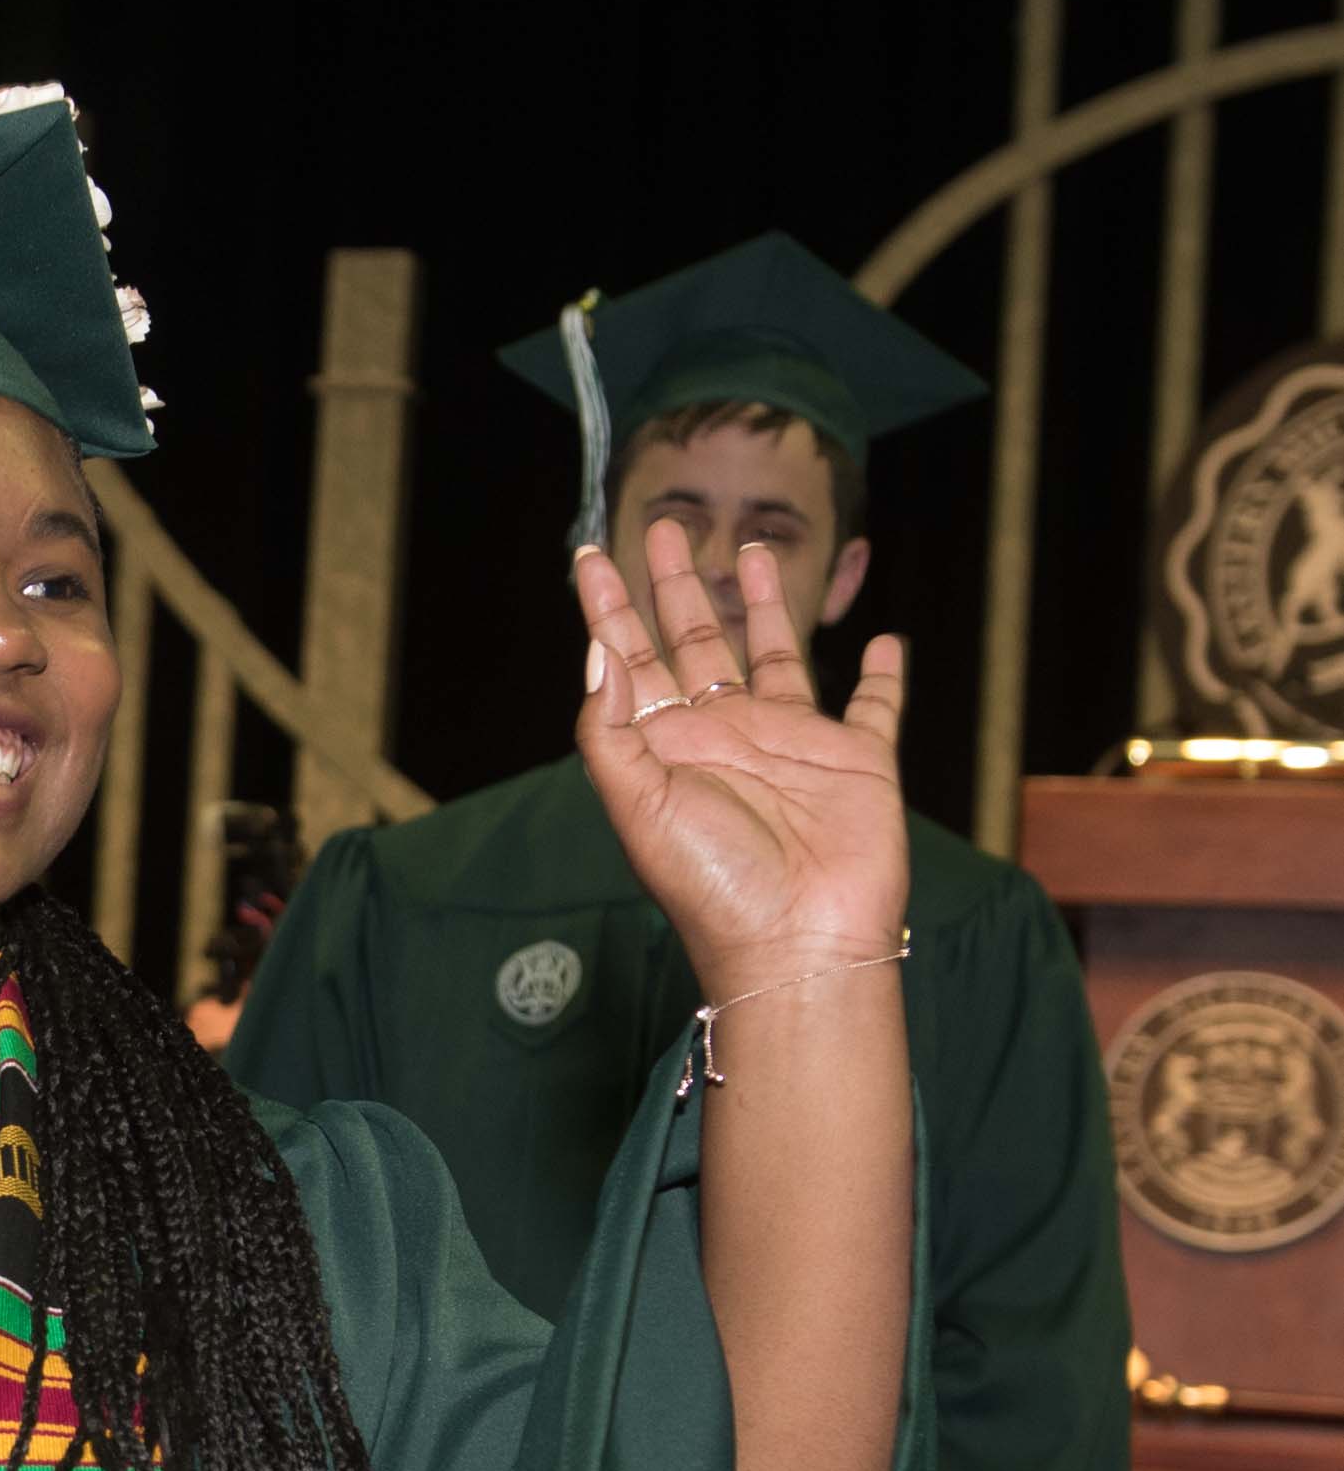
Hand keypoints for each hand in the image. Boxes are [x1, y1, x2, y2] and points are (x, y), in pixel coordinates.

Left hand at [575, 522, 907, 1003]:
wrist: (797, 944)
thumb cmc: (713, 886)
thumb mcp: (639, 806)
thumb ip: (612, 729)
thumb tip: (598, 652)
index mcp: (669, 745)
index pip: (631, 660)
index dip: (608, 608)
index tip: (586, 557)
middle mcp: (727, 735)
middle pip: (697, 641)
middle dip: (677, 585)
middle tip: (667, 526)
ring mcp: (793, 745)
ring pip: (777, 655)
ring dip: (766, 606)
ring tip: (751, 553)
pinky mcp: (857, 761)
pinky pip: (875, 708)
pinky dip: (884, 676)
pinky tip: (884, 641)